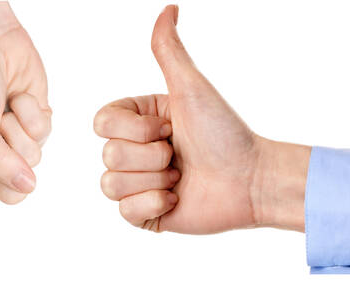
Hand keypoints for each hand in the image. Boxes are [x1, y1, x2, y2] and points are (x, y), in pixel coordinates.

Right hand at [93, 6, 308, 232]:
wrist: (248, 180)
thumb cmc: (225, 133)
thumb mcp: (191, 88)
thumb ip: (169, 52)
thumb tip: (168, 9)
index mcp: (138, 122)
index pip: (101, 124)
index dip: (135, 128)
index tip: (169, 126)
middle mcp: (134, 152)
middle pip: (108, 155)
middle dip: (151, 155)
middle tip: (180, 154)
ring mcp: (136, 184)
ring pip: (110, 185)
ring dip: (154, 179)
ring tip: (180, 177)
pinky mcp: (142, 215)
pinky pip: (124, 212)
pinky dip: (154, 203)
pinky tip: (176, 198)